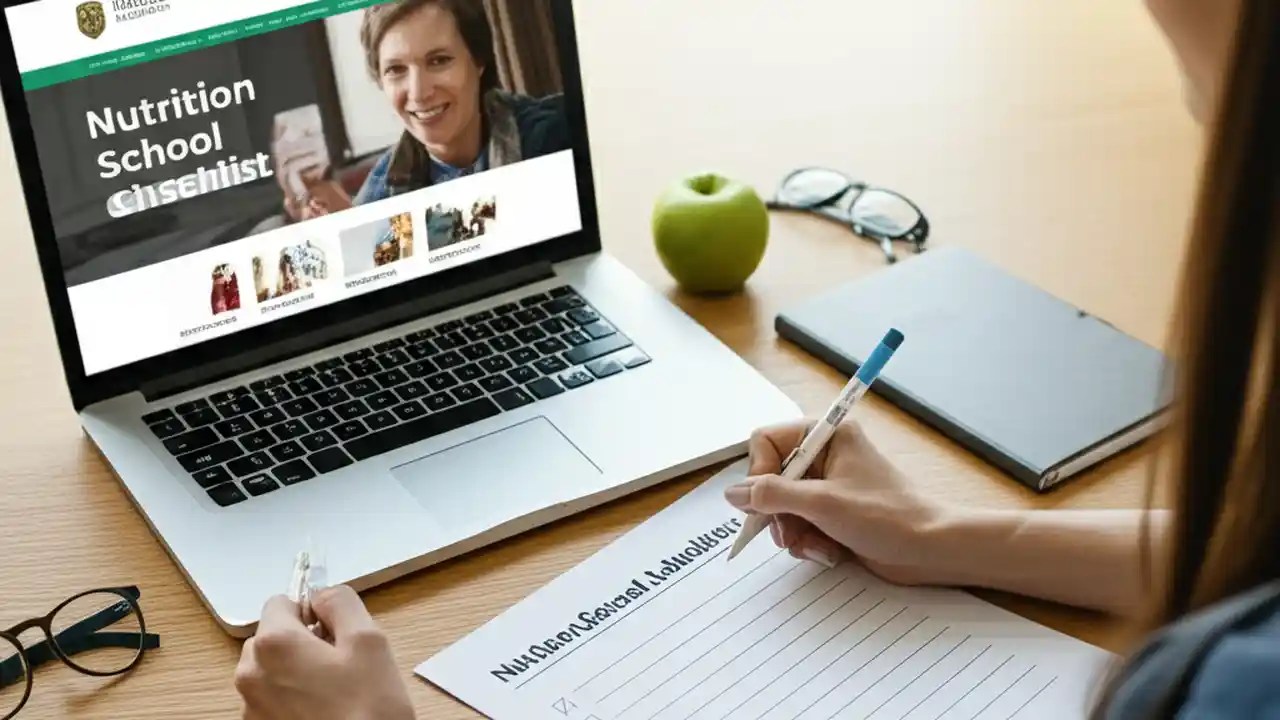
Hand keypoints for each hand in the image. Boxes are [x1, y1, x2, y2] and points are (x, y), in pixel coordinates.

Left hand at [234, 586, 414, 719]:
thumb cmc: (367, 711)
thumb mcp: (370, 641)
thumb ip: (342, 603)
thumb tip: (325, 594)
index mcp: (275, 644)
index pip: (280, 601)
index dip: (311, 611)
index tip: (333, 630)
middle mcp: (251, 674)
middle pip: (270, 636)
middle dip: (300, 641)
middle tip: (339, 661)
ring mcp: (251, 708)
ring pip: (270, 670)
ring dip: (294, 671)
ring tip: (333, 691)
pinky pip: (271, 699)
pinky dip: (291, 698)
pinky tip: (322, 711)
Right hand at [725, 420, 948, 585]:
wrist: (930, 549)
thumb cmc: (888, 516)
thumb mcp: (823, 503)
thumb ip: (773, 496)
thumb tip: (733, 493)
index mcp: (826, 434)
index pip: (767, 441)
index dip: (759, 473)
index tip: (766, 502)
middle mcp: (824, 455)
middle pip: (770, 478)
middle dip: (777, 512)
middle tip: (788, 534)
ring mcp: (828, 485)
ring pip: (782, 506)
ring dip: (793, 531)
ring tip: (814, 545)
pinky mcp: (833, 513)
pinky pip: (799, 524)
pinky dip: (808, 541)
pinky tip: (828, 551)